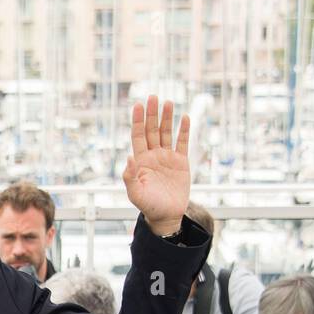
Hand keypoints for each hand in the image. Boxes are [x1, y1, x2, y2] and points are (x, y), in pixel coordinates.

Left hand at [122, 94, 190, 234]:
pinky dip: (184, 131)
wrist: (166, 216)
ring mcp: (167, 157)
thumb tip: (128, 157)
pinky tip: (185, 118)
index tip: (138, 105)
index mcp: (141, 160)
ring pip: (166, 132)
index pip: (138, 136)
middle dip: (152, 114)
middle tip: (153, 97)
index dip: (138, 120)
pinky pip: (182, 143)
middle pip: (152, 130)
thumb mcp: (135, 194)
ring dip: (167, 118)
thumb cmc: (148, 206)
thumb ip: (129, 177)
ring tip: (168, 102)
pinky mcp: (181, 162)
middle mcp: (153, 155)